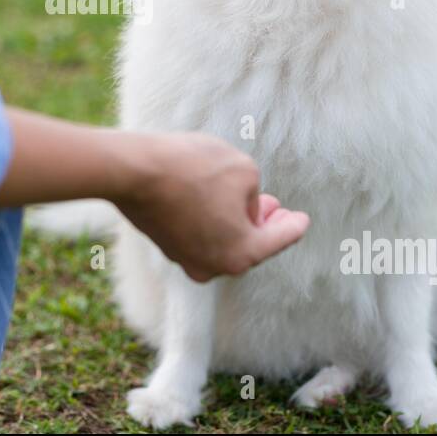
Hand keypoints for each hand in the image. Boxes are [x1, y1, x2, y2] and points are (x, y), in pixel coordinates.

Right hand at [111, 133, 309, 281]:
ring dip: (234, 222)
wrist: (133, 171)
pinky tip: (210, 200)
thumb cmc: (192, 168)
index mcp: (243, 254)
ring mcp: (187, 260)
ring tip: (241, 198)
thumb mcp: (244, 169)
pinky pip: (198, 236)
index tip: (303, 219)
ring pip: (222, 242)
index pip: (282, 237)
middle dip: (265, 224)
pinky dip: (209, 221)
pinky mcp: (166, 246)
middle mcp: (215, 267)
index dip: (295, 224)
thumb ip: (255, 192)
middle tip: (275, 207)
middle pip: (251, 246)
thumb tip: (242, 206)